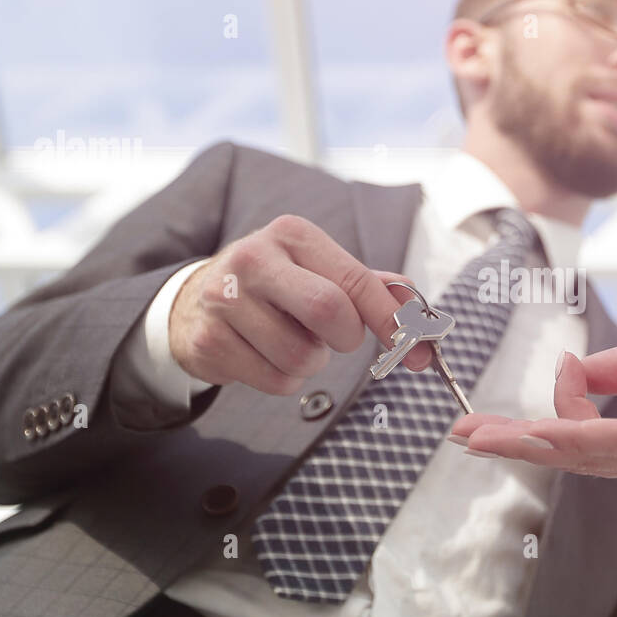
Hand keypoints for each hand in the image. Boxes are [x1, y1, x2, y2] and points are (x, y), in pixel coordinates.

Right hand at [169, 214, 431, 393]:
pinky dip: (285, 379)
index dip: (392, 320)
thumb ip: (368, 287)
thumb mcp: (316, 270)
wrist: (195, 299)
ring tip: (290, 340)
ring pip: (302, 357)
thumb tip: (418, 313)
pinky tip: (264, 354)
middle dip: (346, 338)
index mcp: (292, 235)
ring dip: (311, 362)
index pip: (354, 279)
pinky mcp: (208, 340)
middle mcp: (254, 258)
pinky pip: (276, 381)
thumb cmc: (274, 286)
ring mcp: (224, 299)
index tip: (421, 352)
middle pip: (327, 310)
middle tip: (337, 338)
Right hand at [450, 312, 616, 482]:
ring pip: (584, 454)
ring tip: (476, 436)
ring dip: (526, 445)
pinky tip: (530, 430)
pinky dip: (566, 435)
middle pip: (575, 457)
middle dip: (515, 447)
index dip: (560, 410)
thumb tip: (575, 367)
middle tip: (461, 437)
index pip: (591, 437)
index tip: (562, 369)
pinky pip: (611, 441)